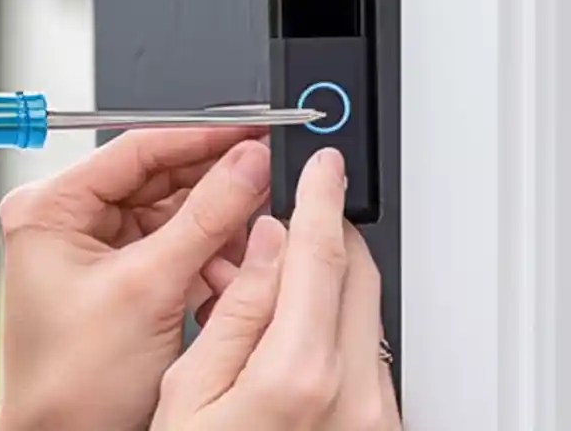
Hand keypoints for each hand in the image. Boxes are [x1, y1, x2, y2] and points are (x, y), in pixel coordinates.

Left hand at [0, 128, 271, 430]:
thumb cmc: (71, 385)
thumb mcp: (148, 288)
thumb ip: (206, 217)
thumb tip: (249, 163)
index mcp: (51, 209)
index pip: (136, 147)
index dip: (201, 135)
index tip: (252, 130)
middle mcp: (72, 221)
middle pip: (162, 177)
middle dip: (219, 183)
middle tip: (270, 172)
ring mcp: (101, 249)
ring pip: (179, 211)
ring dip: (222, 222)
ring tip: (261, 224)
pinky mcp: (128, 277)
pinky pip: (182, 245)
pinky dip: (215, 253)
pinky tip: (242, 261)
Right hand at [152, 148, 400, 430]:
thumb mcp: (188, 396)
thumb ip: (235, 313)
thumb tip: (266, 246)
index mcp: (299, 373)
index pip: (321, 255)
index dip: (321, 198)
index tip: (323, 166)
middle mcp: (354, 393)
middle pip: (355, 276)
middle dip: (321, 239)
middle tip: (275, 234)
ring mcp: (375, 415)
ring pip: (364, 315)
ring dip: (325, 292)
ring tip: (266, 301)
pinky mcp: (382, 429)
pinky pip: (367, 358)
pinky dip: (334, 335)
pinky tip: (288, 347)